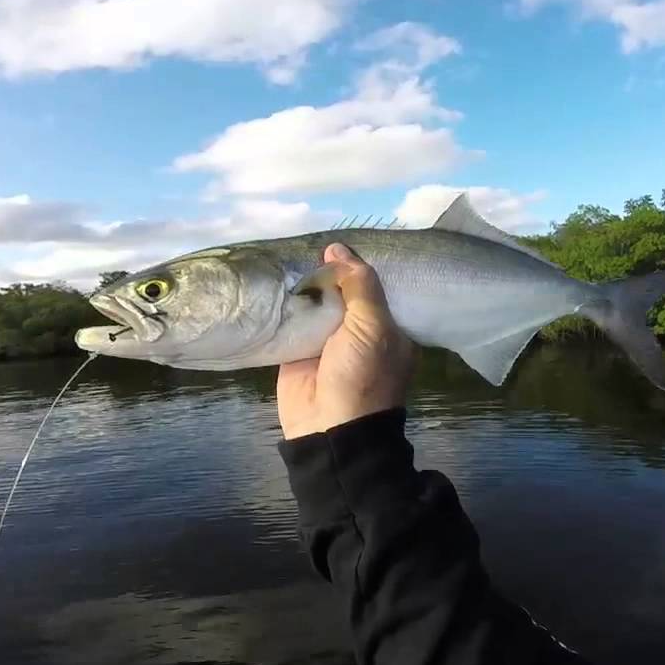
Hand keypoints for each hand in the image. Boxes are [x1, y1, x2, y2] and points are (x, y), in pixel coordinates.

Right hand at [277, 243, 414, 439]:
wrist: (330, 428)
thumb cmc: (363, 376)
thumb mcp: (373, 325)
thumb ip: (360, 284)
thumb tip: (337, 249)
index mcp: (390, 326)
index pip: (377, 285)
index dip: (360, 263)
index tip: (343, 236)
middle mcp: (360, 330)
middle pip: (343, 290)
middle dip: (328, 270)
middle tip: (309, 238)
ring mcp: (328, 339)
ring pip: (316, 301)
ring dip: (304, 282)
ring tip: (288, 250)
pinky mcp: (298, 348)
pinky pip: (292, 319)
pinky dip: (284, 302)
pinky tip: (274, 276)